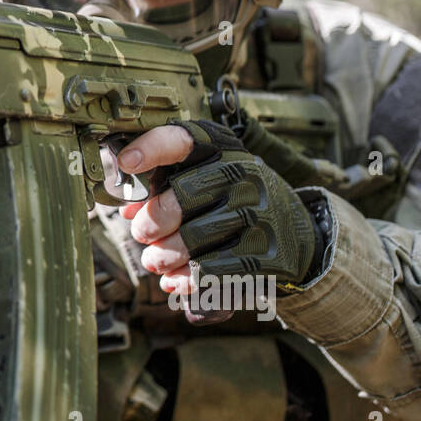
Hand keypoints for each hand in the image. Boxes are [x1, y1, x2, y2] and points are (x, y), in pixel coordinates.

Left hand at [116, 120, 322, 296]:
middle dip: (153, 221)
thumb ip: (162, 188)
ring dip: (164, 254)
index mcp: (221, 149)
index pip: (183, 139)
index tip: (125, 162)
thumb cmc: (231, 201)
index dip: (151, 147)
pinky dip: (186, 278)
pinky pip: (213, 269)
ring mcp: (259, 213)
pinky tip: (174, 281)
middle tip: (141, 234)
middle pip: (183, 195)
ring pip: (194, 237)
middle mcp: (244, 174)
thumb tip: (127, 208)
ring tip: (154, 261)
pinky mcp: (267, 252)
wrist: (294, 234)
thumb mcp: (203, 181)